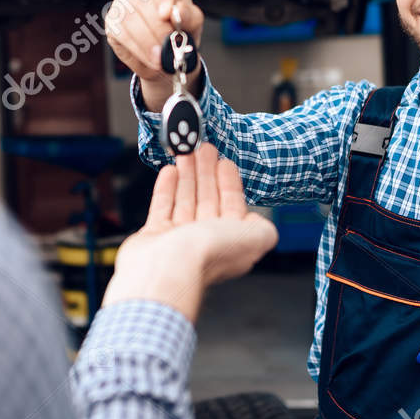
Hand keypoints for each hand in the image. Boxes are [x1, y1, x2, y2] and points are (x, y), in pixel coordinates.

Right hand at [102, 144, 276, 323]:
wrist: (165, 270)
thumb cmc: (207, 255)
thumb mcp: (253, 239)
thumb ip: (263, 230)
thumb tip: (263, 225)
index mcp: (230, 241)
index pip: (232, 206)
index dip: (230, 183)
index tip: (225, 161)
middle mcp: (205, 241)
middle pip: (208, 199)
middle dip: (207, 173)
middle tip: (204, 148)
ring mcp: (178, 239)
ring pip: (186, 200)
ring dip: (188, 175)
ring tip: (185, 152)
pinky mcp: (155, 237)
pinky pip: (162, 207)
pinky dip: (167, 188)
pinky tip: (170, 171)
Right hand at [104, 0, 204, 105]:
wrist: (168, 53)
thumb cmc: (182, 30)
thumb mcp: (193, 23)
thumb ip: (189, 15)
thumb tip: (178, 11)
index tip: (167, 14)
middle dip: (156, 26)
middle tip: (168, 47)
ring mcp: (122, 0)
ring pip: (128, 16)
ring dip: (146, 40)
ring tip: (161, 58)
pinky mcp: (112, 21)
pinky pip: (120, 33)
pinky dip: (137, 48)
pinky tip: (150, 59)